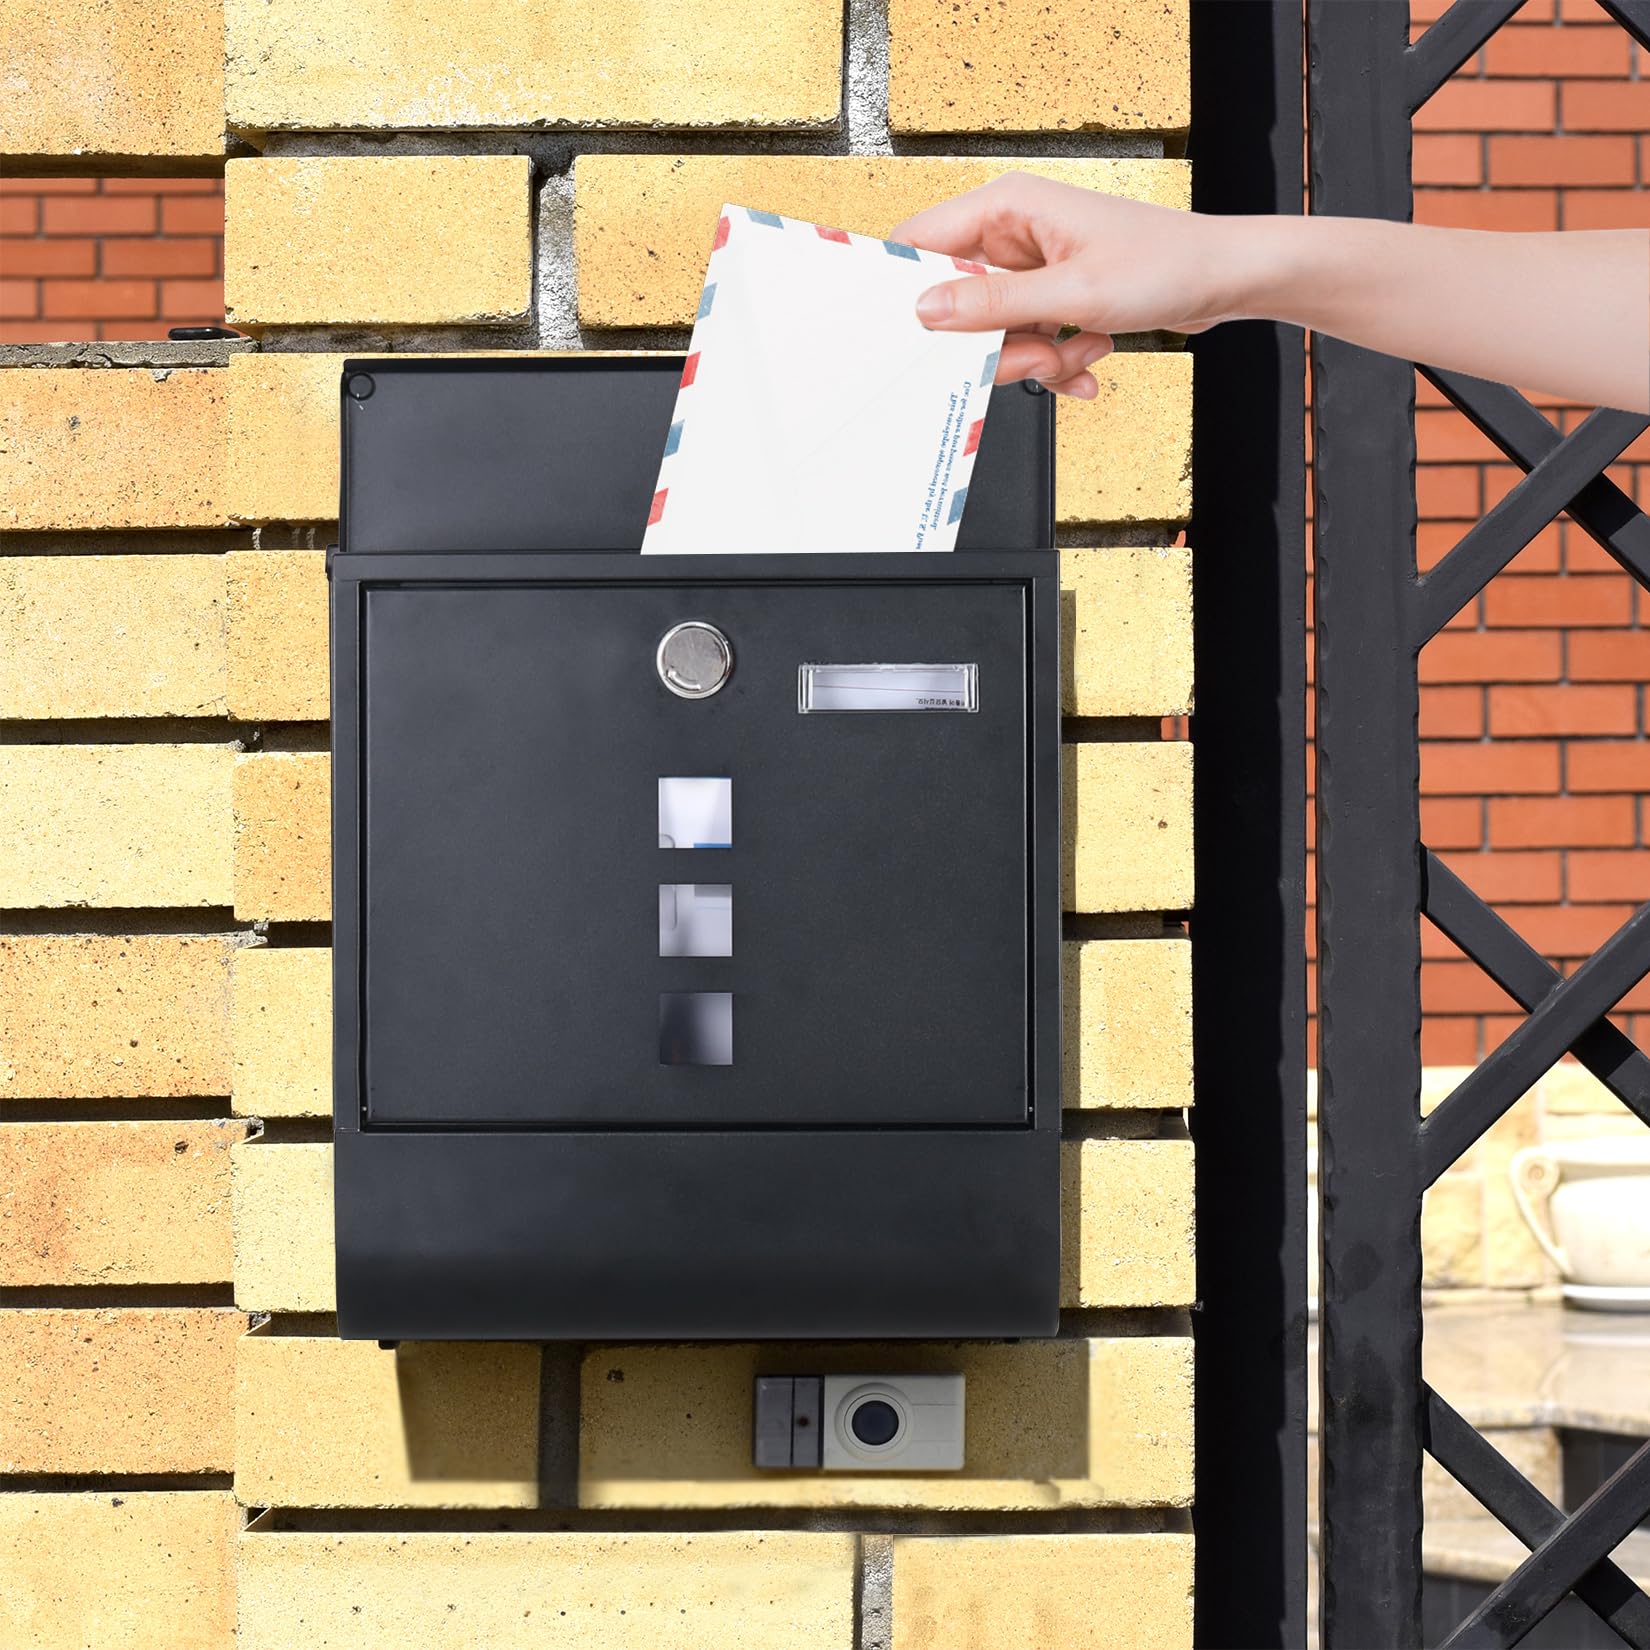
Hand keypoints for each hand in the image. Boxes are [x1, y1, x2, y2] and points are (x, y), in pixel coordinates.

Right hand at [890, 172, 1246, 398]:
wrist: (1226, 279)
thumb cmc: (1166, 264)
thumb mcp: (1072, 293)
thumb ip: (992, 306)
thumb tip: (924, 311)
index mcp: (1007, 206)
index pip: (921, 242)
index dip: (909, 290)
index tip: (916, 337)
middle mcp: (1013, 233)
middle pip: (958, 304)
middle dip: (996, 344)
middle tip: (1035, 356)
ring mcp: (1032, 268)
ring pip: (995, 333)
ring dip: (1035, 358)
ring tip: (1078, 353)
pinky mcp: (1052, 297)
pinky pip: (1027, 342)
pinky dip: (1057, 361)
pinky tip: (1091, 360)